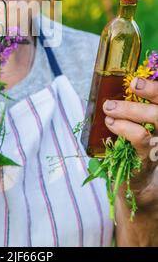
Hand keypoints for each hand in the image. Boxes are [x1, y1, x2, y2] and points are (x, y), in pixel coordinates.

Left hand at [103, 77, 157, 204]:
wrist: (139, 182)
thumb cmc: (135, 144)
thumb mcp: (138, 122)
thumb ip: (134, 107)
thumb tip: (117, 82)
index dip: (156, 88)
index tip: (139, 80)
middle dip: (152, 91)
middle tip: (133, 84)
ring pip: (154, 119)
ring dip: (130, 110)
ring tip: (109, 107)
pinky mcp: (149, 156)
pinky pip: (140, 138)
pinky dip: (124, 127)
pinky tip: (111, 123)